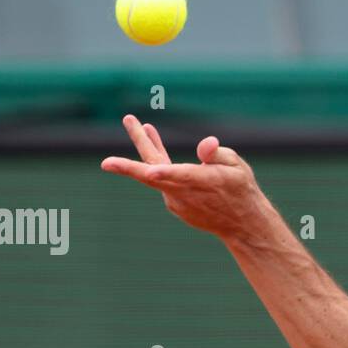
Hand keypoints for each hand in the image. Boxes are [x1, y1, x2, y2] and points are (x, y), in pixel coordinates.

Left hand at [101, 115, 273, 242]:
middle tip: (106, 163)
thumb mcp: (238, 166)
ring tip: (135, 123)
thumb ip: (218, 153)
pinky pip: (162, 182)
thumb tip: (204, 145)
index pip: (183, 176)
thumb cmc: (240, 190)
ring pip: (155, 173)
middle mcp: (187, 194)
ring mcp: (177, 203)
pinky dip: (159, 167)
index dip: (167, 173)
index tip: (152, 171)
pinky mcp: (174, 206)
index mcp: (203, 182)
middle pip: (153, 178)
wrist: (241, 225)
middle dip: (128, 168)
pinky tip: (160, 156)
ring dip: (146, 148)